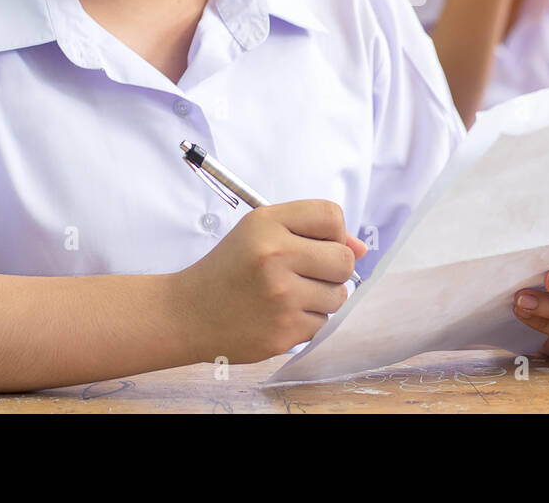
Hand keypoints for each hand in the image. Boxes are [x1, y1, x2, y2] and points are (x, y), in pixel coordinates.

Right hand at [175, 200, 365, 363]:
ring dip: (321, 298)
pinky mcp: (283, 332)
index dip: (333, 232)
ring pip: (338, 296)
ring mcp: (280, 297)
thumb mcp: (260, 232)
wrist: (187, 313)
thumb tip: (361, 249)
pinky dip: (307, 321)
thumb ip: (312, 231)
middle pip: (343, 260)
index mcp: (268, 224)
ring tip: (287, 295)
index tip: (317, 244)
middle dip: (333, 269)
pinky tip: (279, 315)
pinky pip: (322, 324)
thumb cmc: (230, 268)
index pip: (332, 216)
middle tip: (305, 273)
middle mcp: (275, 256)